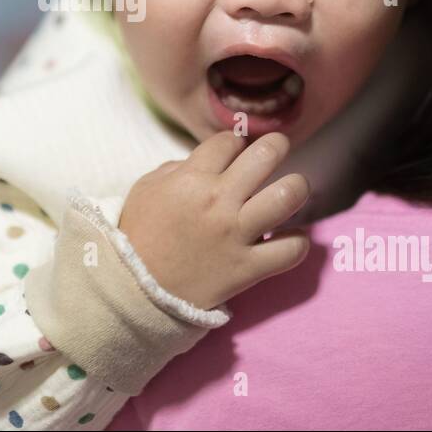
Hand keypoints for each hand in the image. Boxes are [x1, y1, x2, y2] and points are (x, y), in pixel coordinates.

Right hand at [118, 130, 310, 309]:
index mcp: (191, 179)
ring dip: (296, 188)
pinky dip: (296, 242)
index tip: (233, 154)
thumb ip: (177, 168)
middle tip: (276, 151)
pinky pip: (291, 250)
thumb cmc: (138, 235)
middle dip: (277, 145)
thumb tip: (209, 162)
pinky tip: (288, 237)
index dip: (233, 144)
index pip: (229, 141)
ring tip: (291, 190)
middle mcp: (218, 201)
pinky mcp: (248, 268)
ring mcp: (236, 234)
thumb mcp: (146, 188)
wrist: (135, 289)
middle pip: (268, 154)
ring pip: (288, 196)